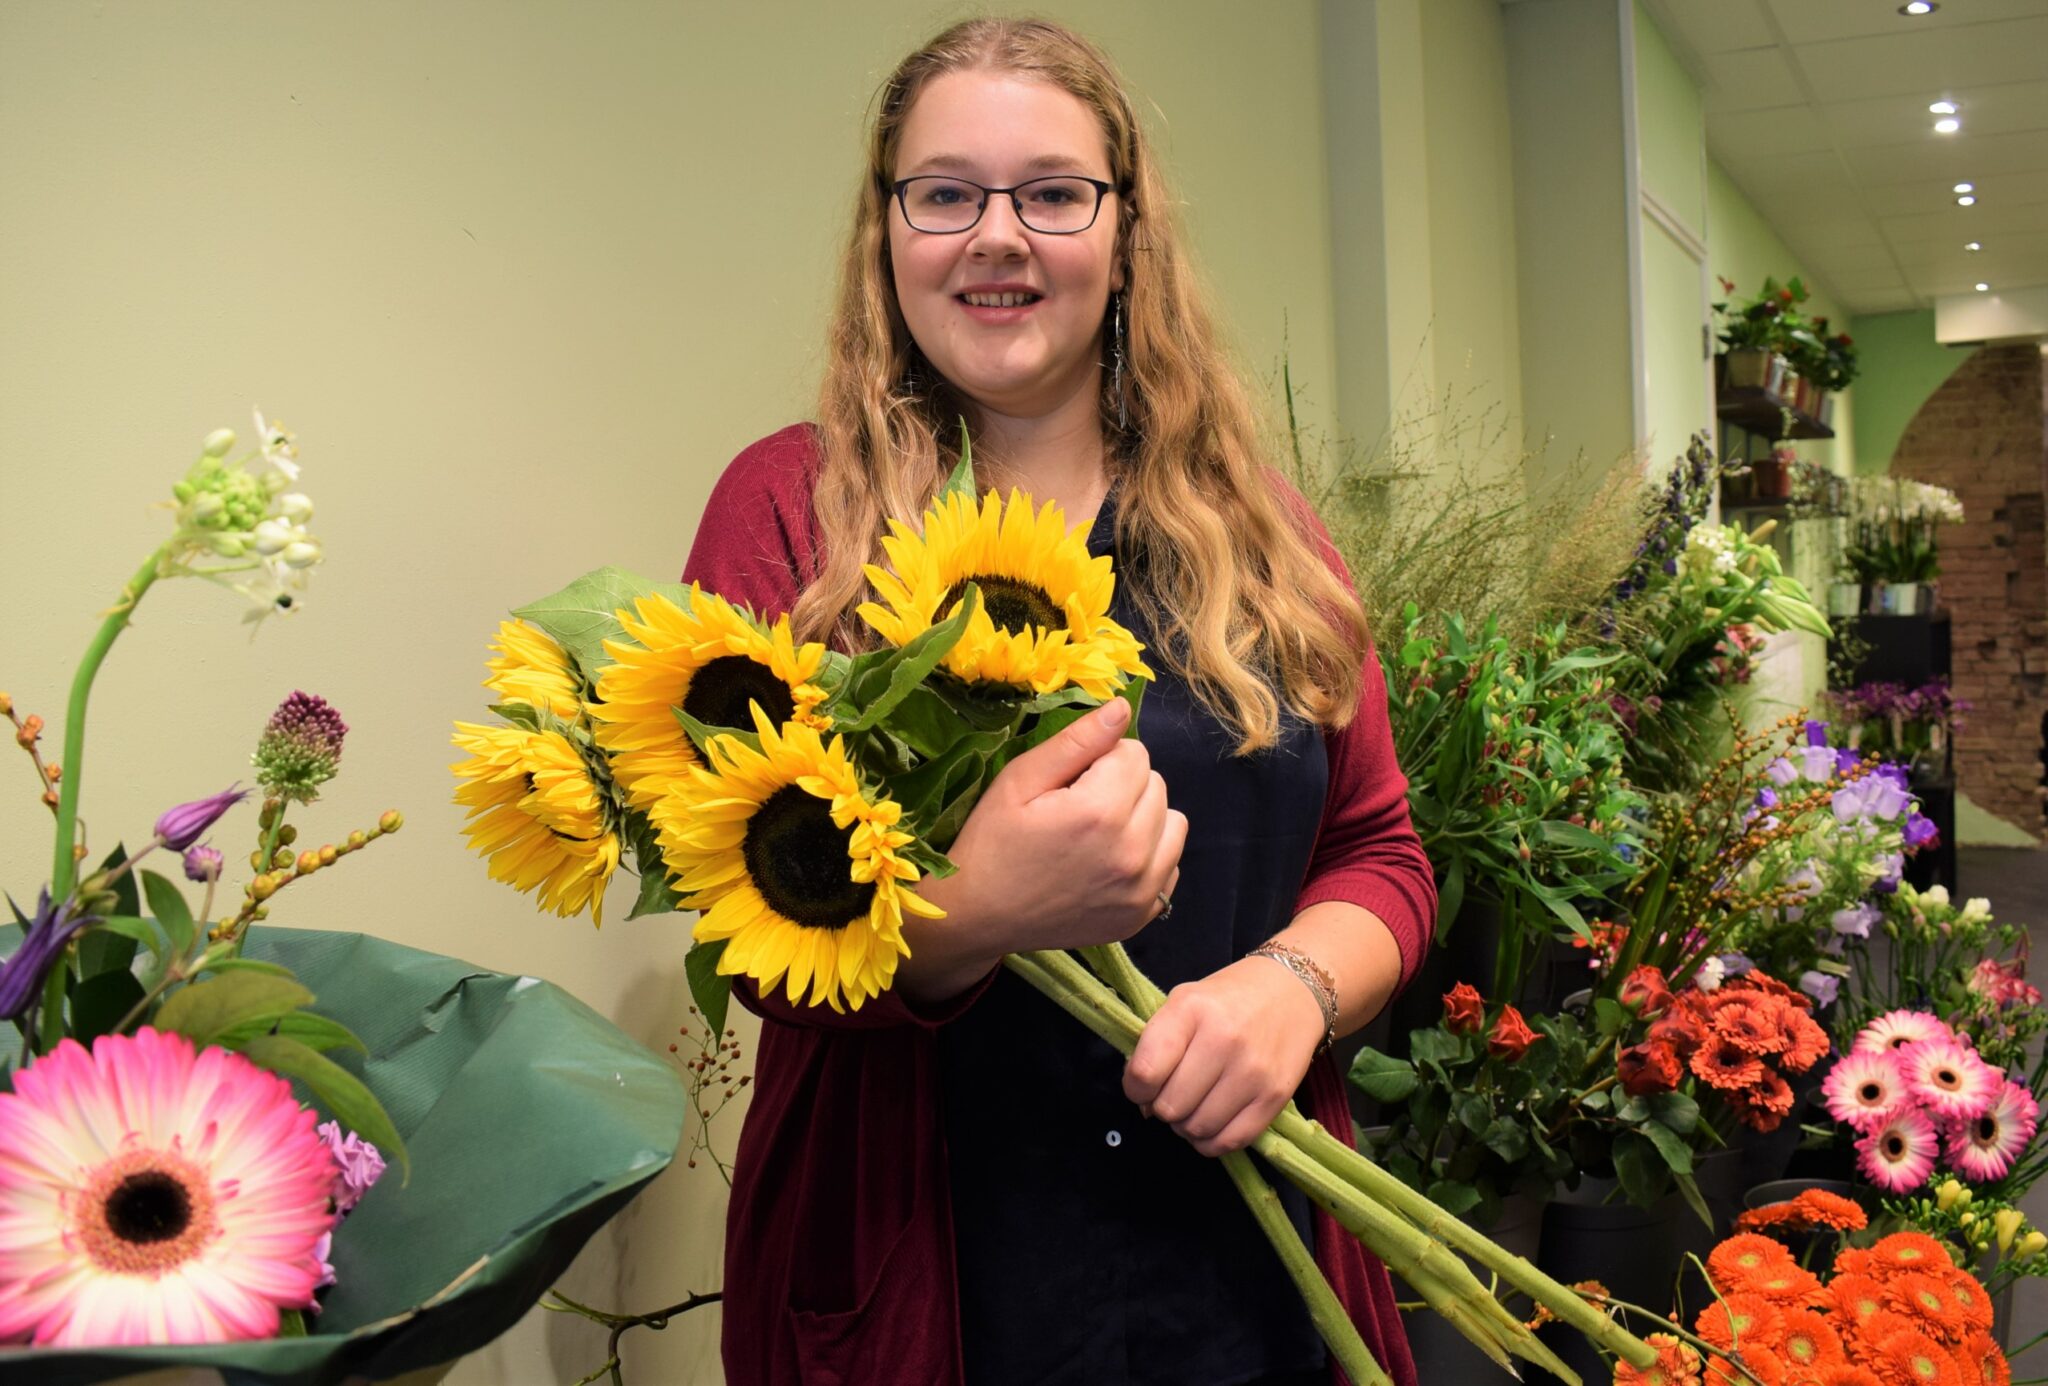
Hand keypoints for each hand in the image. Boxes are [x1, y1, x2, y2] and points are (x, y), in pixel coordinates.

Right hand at [920, 698, 1185, 957]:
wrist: (979, 916)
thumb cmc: (993, 841)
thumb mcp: (1020, 780)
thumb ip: (1076, 741)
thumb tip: (1121, 708)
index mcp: (1100, 811)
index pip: (1134, 752)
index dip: (1101, 757)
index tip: (1071, 780)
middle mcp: (1133, 851)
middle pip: (1156, 784)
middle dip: (1123, 784)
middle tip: (1079, 806)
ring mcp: (1142, 889)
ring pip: (1172, 821)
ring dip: (1144, 817)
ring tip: (1100, 832)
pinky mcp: (1143, 913)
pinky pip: (1171, 864)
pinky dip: (1149, 855)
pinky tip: (1109, 862)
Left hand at [1122, 956, 1324, 1156]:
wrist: (1292, 992)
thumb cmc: (1228, 998)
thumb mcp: (1183, 1001)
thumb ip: (1154, 1046)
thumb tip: (1144, 1104)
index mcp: (1192, 1009)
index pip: (1146, 1072)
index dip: (1135, 1088)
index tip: (1142, 1084)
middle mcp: (1223, 1040)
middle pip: (1170, 1107)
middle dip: (1162, 1106)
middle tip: (1173, 1091)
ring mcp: (1253, 1071)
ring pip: (1197, 1129)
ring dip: (1186, 1125)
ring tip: (1194, 1104)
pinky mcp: (1276, 1097)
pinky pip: (1230, 1141)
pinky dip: (1211, 1141)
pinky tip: (1211, 1121)